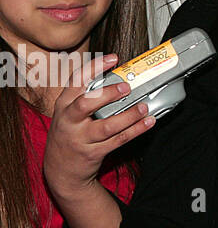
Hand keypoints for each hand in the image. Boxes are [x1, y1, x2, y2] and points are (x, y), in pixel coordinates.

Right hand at [43, 54, 153, 199]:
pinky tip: (148, 122)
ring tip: (144, 107)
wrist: (60, 170)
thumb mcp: (68, 113)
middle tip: (127, 87)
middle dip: (108, 94)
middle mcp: (69, 121)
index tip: (113, 58)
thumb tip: (119, 77)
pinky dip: (136, 130)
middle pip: (86, 104)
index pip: (75, 81)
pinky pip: (118, 140)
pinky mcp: (93, 153)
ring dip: (129, 116)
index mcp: (63, 105)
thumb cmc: (69, 134)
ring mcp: (80, 138)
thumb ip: (86, 96)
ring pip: (106, 126)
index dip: (94, 67)